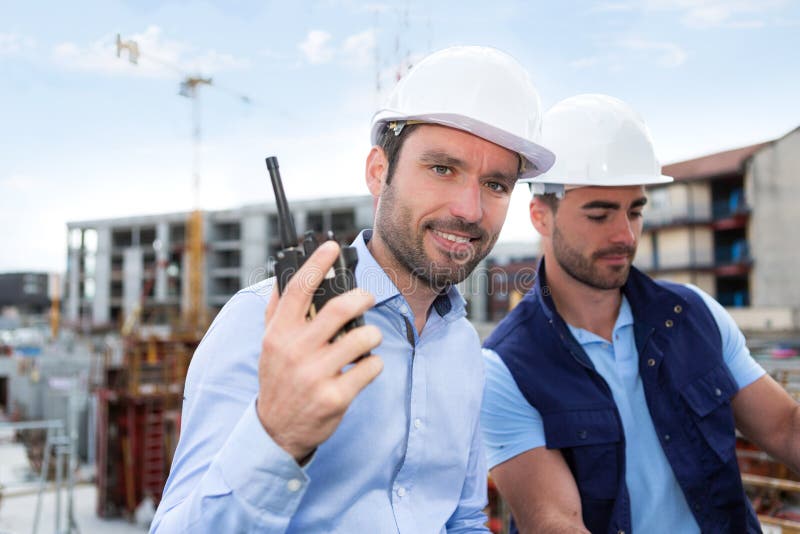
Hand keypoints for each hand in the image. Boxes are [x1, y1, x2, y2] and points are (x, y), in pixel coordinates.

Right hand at [256, 241, 383, 462]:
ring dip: (372, 335)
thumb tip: (286, 274)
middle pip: (338, 308)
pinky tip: (365, 367)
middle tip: (367, 298)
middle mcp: (296, 351)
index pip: (298, 289)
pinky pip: (371, 368)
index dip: (317, 264)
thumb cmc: (278, 378)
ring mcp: (316, 375)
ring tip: (368, 339)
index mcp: (279, 334)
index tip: (332, 247)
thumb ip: (278, 311)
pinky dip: (374, 364)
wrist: (276, 430)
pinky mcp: (336, 397)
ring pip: (362, 338)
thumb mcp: (270, 344)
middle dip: (361, 297)